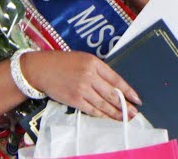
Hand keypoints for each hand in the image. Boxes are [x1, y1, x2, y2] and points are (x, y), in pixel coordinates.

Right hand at [21, 50, 140, 119]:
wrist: (41, 69)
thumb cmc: (62, 63)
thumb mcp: (83, 59)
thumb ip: (98, 70)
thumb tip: (114, 84)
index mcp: (93, 63)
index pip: (116, 79)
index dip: (128, 91)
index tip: (137, 98)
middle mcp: (89, 76)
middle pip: (112, 94)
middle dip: (125, 105)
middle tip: (134, 113)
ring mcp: (81, 89)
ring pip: (103, 104)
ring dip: (116, 113)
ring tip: (125, 118)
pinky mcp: (74, 100)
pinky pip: (91, 110)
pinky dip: (102, 115)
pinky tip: (109, 118)